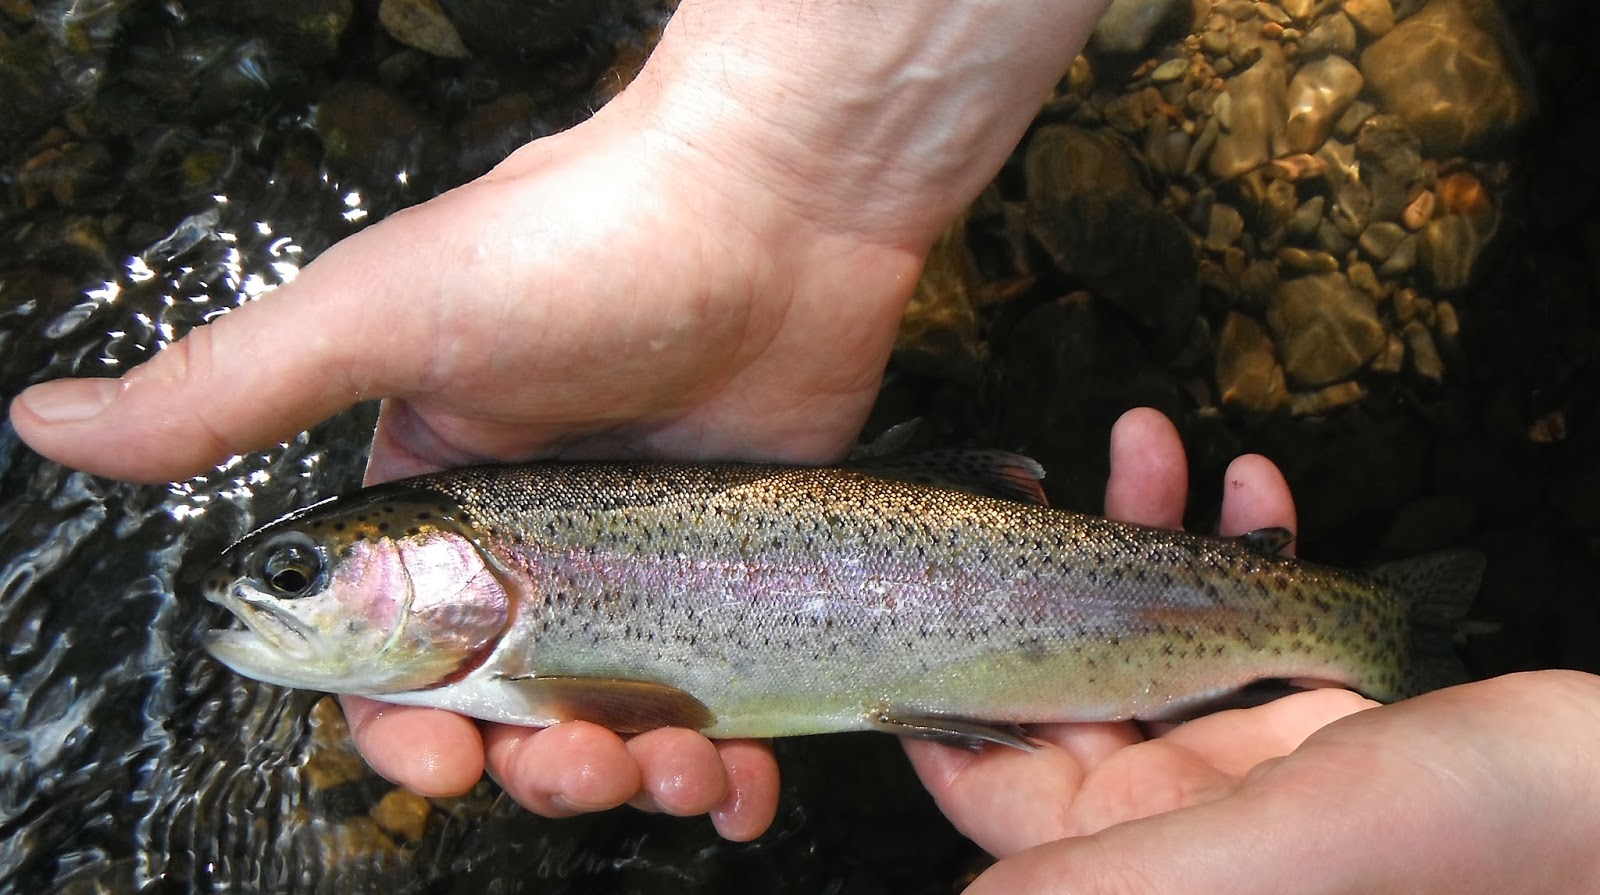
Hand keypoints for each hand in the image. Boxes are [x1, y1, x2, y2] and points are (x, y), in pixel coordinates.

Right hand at [9, 0, 1110, 840]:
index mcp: (436, 501)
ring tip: (677, 768)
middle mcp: (539, 541)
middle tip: (580, 766)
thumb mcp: (378, 316)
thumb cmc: (575, 248)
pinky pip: (734, 695)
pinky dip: (734, 761)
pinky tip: (740, 783)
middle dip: (540, 769)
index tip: (443, 768)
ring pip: (625, 719)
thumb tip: (50, 422)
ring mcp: (648, 558)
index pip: (397, 659)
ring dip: (640, 777)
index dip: (408, 734)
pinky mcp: (742, 565)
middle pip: (519, 712)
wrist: (771, 204)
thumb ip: (227, 391)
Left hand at [913, 409, 1599, 893]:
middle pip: (1078, 684)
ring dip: (1154, 532)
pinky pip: (1264, 613)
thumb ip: (1115, 870)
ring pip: (1165, 629)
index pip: (1009, 792)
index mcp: (1157, 851)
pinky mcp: (1325, 705)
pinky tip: (1255, 480)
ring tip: (1153, 442)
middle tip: (1057, 480)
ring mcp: (1257, 753)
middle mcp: (1194, 808)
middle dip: (1058, 576)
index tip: (926, 612)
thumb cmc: (1483, 846)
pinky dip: (1254, 541)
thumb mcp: (1276, 851)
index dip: (955, 709)